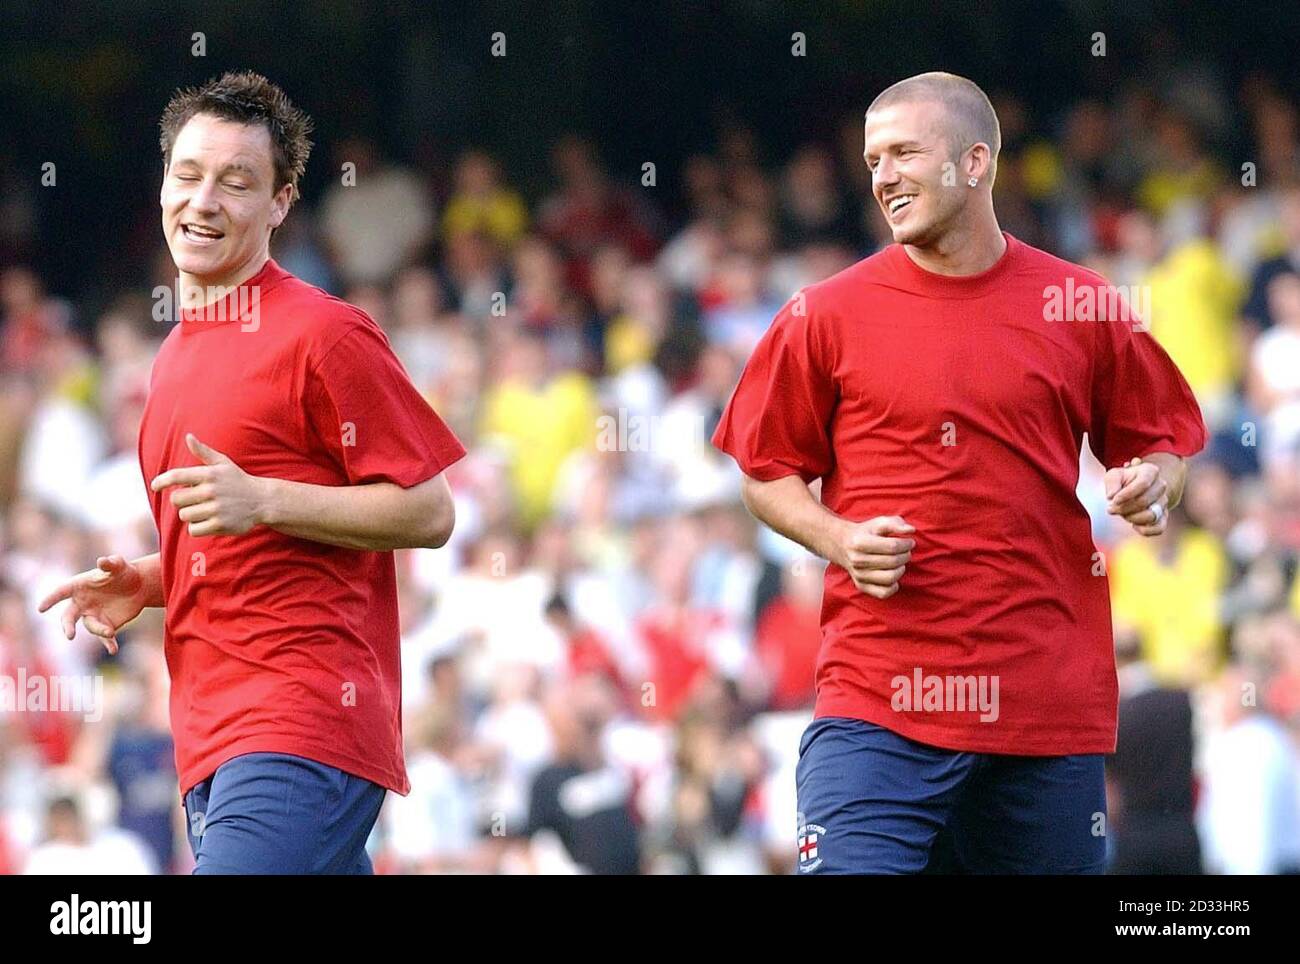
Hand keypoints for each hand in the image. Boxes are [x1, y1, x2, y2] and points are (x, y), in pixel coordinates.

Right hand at [36, 555, 146, 653]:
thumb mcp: (119, 565)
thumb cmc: (124, 572)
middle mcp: (82, 603)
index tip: (41, 608)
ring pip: (90, 626)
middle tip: (69, 634)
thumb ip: (110, 563)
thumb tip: (102, 561)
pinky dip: (108, 644)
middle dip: (67, 625)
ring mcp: (93, 615)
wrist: (139, 586)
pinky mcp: (106, 625)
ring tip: (110, 632)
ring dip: (99, 630)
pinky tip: (113, 650)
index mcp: (79, 586)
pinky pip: (104, 637)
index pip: (61, 592)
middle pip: (68, 616)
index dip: (51, 599)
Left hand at [151, 434, 268, 536]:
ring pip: (184, 516)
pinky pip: (194, 529)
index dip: (161, 481)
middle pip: (176, 500)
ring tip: (204, 511)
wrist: (263, 500)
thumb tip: (188, 437)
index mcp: (209, 474)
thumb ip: (203, 452)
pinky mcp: (220, 524)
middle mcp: (211, 491)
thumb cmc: (238, 481)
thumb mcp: (223, 464)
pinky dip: (197, 528)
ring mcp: (216, 508)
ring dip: (190, 515)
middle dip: (182, 501)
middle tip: (194, 500)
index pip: (176, 476)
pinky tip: (208, 522)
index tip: (155, 486)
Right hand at [836, 515, 914, 598]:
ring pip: (890, 578)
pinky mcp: (861, 586)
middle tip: (906, 551)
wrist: (843, 545)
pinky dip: (893, 586)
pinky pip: (884, 593)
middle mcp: (857, 560)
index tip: (910, 542)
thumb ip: (896, 523)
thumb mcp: (879, 522)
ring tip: (900, 562)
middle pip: (893, 562)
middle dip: (906, 556)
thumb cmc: (866, 533)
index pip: (892, 546)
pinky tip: (893, 574)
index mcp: (860, 542)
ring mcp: (858, 575)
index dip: (907, 544)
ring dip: (901, 569)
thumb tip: (911, 530)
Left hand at [1105, 457, 1167, 535]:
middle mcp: (1161, 486)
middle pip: (1144, 501)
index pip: (1143, 483)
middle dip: (1124, 508)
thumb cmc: (1122, 481)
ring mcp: (1163, 502)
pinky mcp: (1163, 517)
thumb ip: (1112, 482)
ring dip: (1132, 518)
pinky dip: (1145, 530)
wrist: (1133, 489)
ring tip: (1122, 514)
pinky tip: (1134, 526)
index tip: (1112, 500)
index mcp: (1151, 471)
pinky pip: (1159, 528)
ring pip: (1151, 515)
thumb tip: (1112, 496)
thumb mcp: (1114, 475)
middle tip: (1111, 509)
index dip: (1126, 494)